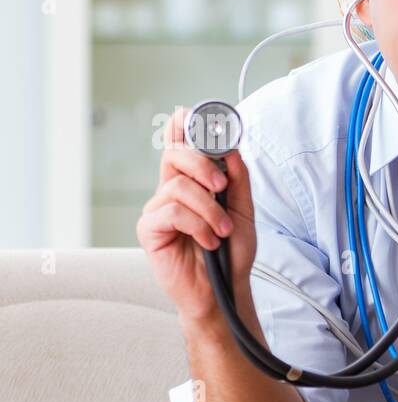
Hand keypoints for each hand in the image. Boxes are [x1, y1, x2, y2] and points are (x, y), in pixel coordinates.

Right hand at [136, 106, 256, 329]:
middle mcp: (171, 192)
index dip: (181, 127)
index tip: (188, 111)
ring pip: (179, 188)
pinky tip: (209, 241)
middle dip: (202, 164)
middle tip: (222, 186)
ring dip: (209, 209)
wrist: (225, 290)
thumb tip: (232, 150)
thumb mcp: (244, 213)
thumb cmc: (231, 254)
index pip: (181, 147)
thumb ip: (239, 181)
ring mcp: (157, 210)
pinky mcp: (149, 230)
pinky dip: (198, 226)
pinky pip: (171, 213)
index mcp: (192, 184)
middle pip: (175, 155)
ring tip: (223, 231)